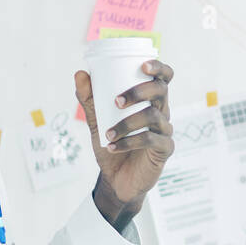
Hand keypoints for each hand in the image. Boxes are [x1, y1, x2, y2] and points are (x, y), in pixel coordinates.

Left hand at [74, 60, 175, 230]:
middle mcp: (161, 112)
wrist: (116, 179)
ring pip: (152, 117)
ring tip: (108, 133)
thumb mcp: (97, 121)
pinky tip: (112, 146)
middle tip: (115, 101)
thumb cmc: (112, 145)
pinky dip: (128, 142)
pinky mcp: (164, 150)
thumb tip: (80, 74)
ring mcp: (165, 131)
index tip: (143, 65)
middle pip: (160, 91)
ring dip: (126, 123)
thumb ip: (89, 99)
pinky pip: (149, 140)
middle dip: (138, 92)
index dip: (159, 67)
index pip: (163, 78)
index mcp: (150, 100)